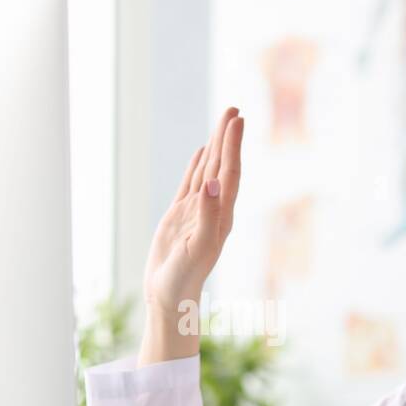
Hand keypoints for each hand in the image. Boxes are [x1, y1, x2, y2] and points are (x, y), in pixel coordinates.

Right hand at [143, 106, 243, 313]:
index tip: (236, 120)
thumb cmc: (185, 277)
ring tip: (222, 122)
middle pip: (222, 166)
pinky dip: (197, 166)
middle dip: (227, 138)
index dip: (233, 146)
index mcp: (221, 215)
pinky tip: (202, 152)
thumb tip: (214, 182)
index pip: (229, 173)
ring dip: (215, 147)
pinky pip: (190, 183)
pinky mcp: (179, 217)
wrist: (169, 297)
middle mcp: (212, 209)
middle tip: (233, 109)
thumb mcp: (198, 246)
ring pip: (208, 171)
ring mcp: (195, 212)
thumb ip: (208, 214)